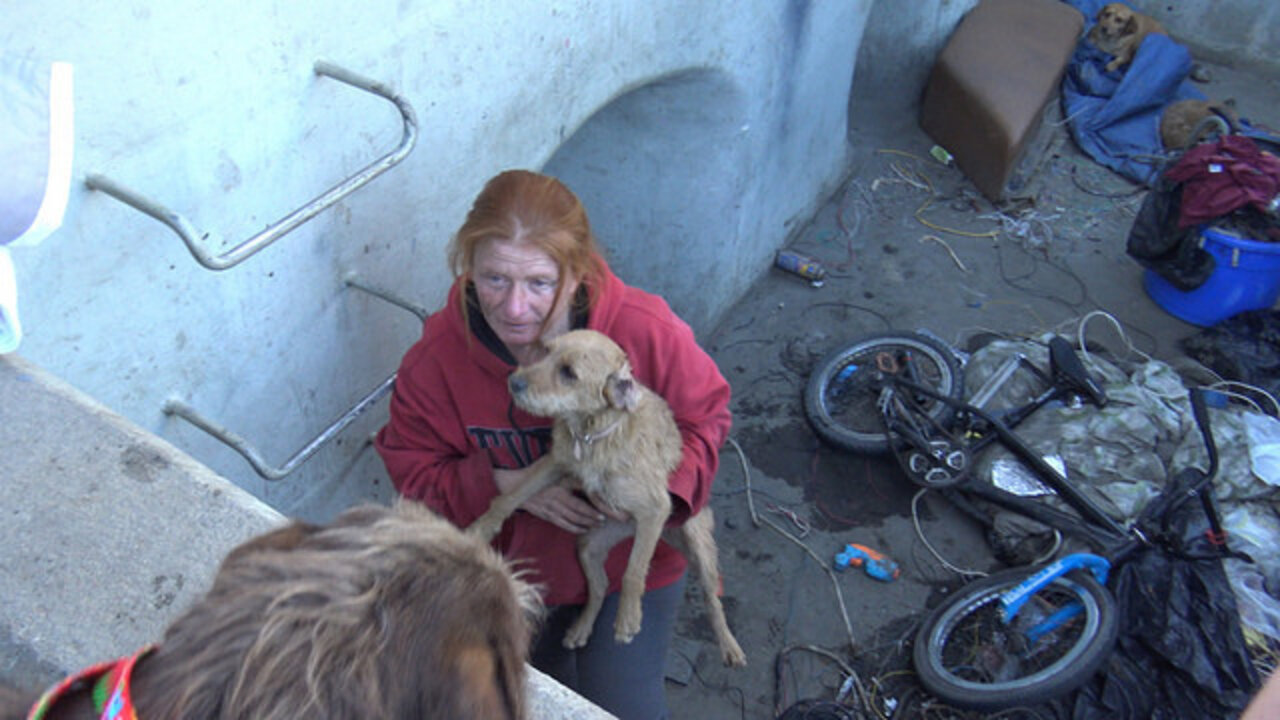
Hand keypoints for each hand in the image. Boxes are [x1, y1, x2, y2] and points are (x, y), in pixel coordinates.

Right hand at [493, 465, 629, 533]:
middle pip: (582, 510)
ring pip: (574, 519)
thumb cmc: (536, 471)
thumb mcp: (555, 464)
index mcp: (563, 482)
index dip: (601, 502)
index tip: (612, 507)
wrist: (514, 484)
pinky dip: (576, 528)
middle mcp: (558, 496)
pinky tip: (585, 528)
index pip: (587, 493)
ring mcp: (552, 508)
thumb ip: (572, 466)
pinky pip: (564, 524)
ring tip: (600, 523)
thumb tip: (592, 460)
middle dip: (599, 516)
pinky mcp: (546, 515)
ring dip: (589, 522)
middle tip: (614, 519)